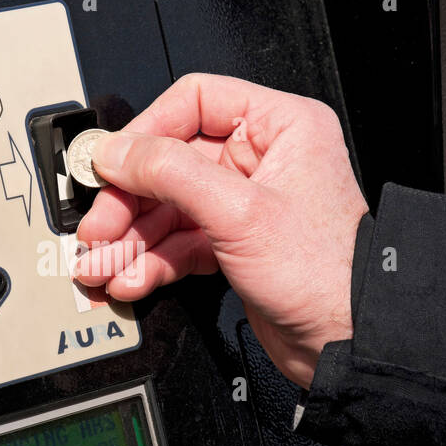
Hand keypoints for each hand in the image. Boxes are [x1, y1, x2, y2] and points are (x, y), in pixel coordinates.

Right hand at [73, 73, 367, 388]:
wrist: (348, 343)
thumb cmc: (328, 274)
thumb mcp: (239, 212)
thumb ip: (171, 174)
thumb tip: (118, 152)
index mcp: (280, 127)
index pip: (194, 103)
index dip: (147, 133)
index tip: (111, 163)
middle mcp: (262, 160)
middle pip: (170, 162)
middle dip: (128, 201)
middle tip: (98, 227)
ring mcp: (246, 205)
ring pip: (169, 207)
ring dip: (131, 238)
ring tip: (102, 263)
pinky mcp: (234, 245)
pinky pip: (179, 243)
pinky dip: (151, 261)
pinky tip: (131, 277)